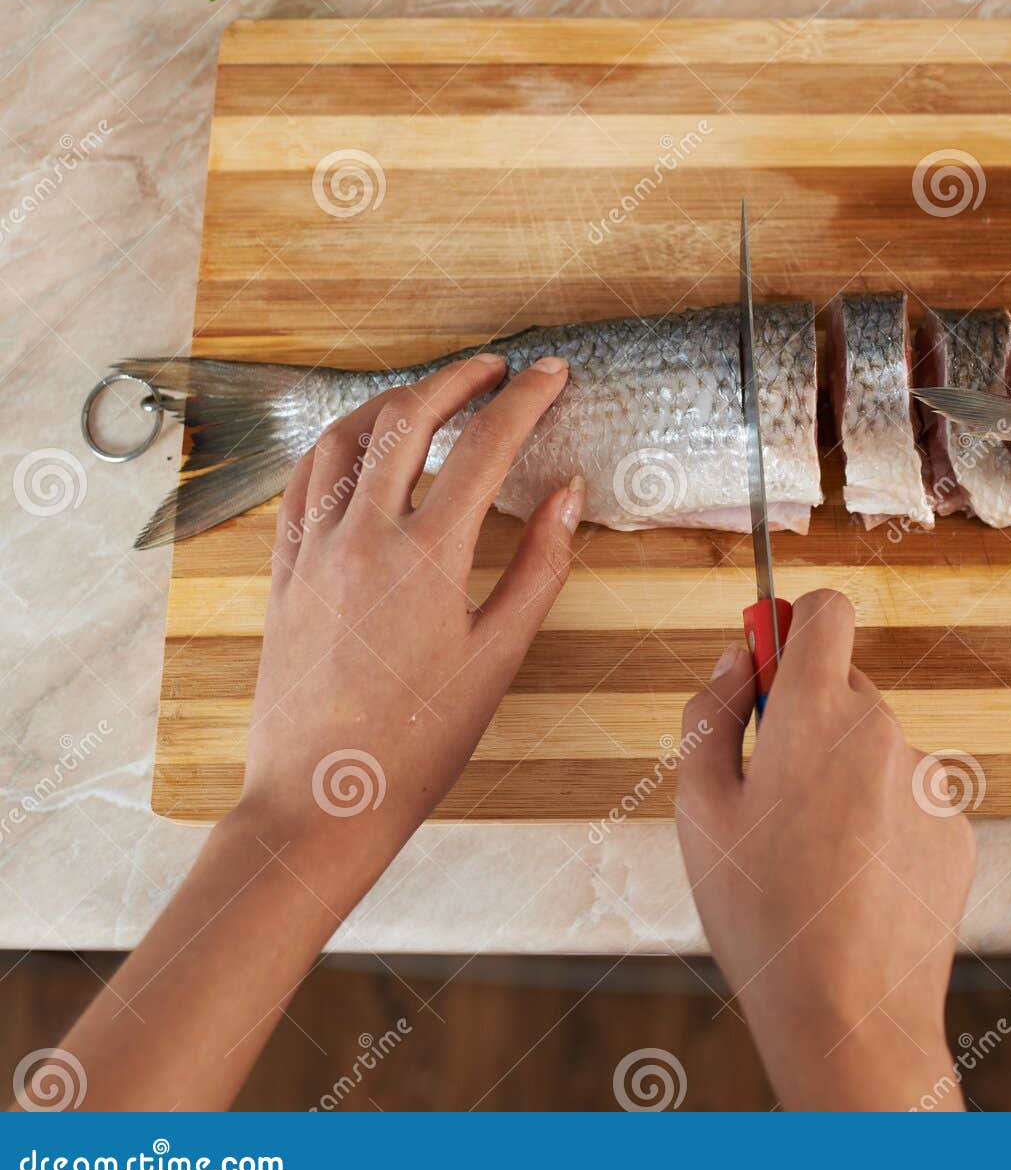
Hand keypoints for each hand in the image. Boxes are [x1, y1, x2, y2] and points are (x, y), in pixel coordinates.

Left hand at [239, 351, 583, 900]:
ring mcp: (314, 551)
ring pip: (343, 439)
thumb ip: (540, 565)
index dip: (524, 398)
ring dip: (389, 402)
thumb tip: (568, 492)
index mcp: (427, 556)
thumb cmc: (418, 741)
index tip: (549, 373)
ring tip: (427, 396)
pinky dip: (333, 446)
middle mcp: (363, 536)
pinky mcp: (284, 573)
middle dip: (456, 379)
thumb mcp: (499, 656)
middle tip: (493, 369)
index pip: (484, 446)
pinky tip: (356, 449)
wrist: (321, 800)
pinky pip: (300, 484)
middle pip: (407, 418)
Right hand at [674, 589, 975, 1110]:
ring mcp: (929, 783)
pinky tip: (852, 886)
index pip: (827, 610)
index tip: (770, 659)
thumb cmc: (761, 916)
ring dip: (842, 777)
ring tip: (810, 860)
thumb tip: (741, 659)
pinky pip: (906, 801)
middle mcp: (884, 732)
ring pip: (874, 750)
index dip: (794, 623)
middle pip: (844, 686)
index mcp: (818, 714)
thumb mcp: (698, 809)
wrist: (849, 1020)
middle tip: (769, 790)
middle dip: (806, 717)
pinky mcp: (955, 831)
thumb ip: (712, 711)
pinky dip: (879, 823)